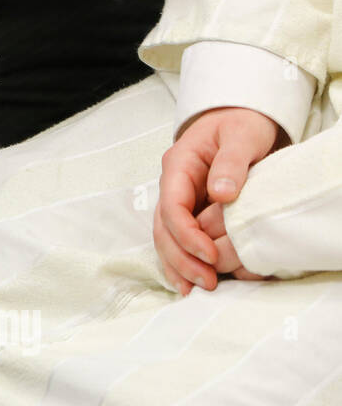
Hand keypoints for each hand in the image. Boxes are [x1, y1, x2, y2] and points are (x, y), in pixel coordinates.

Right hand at [154, 107, 278, 294]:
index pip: (172, 207)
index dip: (187, 235)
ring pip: (167, 237)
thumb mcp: (242, 136)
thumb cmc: (241, 124)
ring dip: (179, 264)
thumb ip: (232, 163)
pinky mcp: (191, 209)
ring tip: (199, 288)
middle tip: (206, 281)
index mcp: (179, 165)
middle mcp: (173, 185)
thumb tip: (222, 194)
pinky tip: (192, 280)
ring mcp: (179, 198)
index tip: (211, 255)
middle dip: (181, 258)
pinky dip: (184, 260)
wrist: (240, 118)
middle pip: (163, 228)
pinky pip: (180, 238)